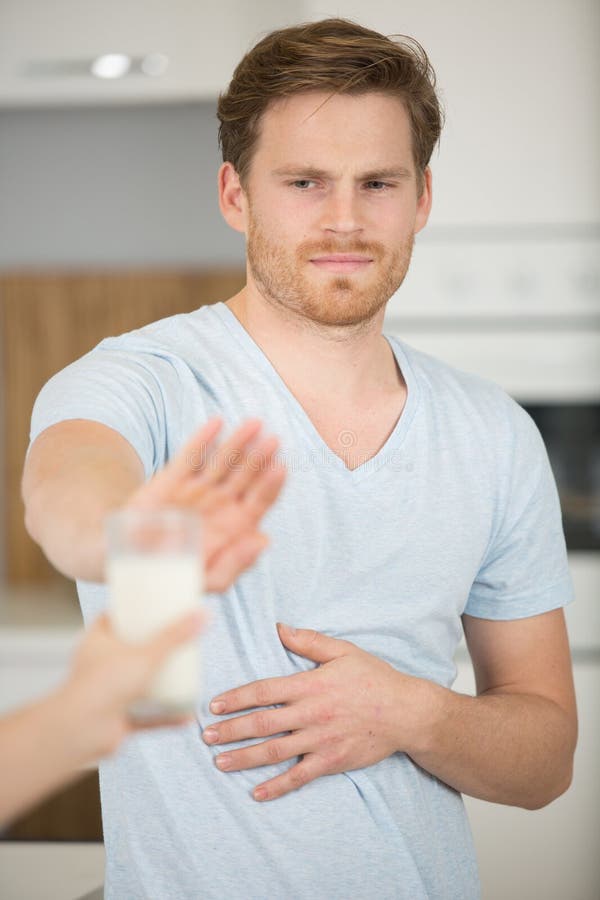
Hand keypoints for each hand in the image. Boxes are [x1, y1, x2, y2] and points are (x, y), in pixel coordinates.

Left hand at [58, 610, 207, 763]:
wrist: (81, 733)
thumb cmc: (103, 686)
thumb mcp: (145, 655)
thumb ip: (175, 637)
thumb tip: (203, 615)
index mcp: (96, 642)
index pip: (112, 619)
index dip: (133, 611)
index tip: (156, 606)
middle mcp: (99, 667)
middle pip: (130, 651)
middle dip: (153, 648)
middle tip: (177, 638)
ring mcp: (108, 694)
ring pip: (139, 685)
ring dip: (162, 683)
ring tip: (186, 673)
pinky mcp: (118, 720)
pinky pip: (147, 716)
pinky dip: (167, 716)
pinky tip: (188, 715)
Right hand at [125, 418, 285, 591]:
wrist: (132, 566)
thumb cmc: (177, 576)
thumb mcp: (210, 580)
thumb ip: (237, 563)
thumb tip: (264, 539)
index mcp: (238, 525)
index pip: (262, 500)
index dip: (271, 484)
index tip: (279, 468)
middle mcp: (222, 502)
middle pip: (247, 475)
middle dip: (260, 458)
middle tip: (273, 440)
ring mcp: (199, 489)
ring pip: (223, 461)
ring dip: (238, 442)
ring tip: (254, 424)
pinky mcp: (173, 480)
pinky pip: (190, 457)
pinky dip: (202, 440)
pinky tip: (216, 423)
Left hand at [202, 624, 432, 801]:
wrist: (406, 712)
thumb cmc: (374, 678)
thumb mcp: (343, 651)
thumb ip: (309, 640)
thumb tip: (280, 628)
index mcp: (310, 684)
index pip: (264, 691)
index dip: (237, 698)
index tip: (215, 706)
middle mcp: (311, 713)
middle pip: (263, 723)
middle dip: (231, 730)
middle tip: (206, 736)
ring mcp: (321, 740)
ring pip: (275, 751)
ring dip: (245, 757)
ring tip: (220, 763)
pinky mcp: (332, 761)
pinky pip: (300, 776)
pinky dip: (278, 786)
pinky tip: (257, 793)